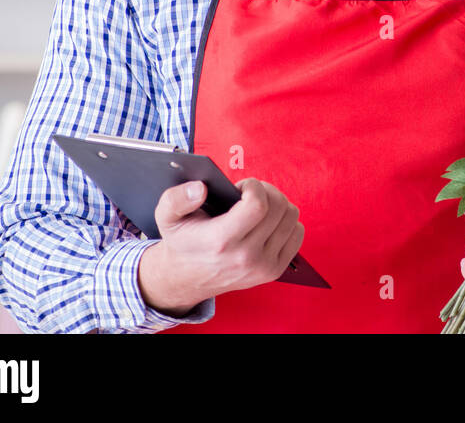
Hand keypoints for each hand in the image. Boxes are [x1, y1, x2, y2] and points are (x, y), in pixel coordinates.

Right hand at [138, 178, 303, 315]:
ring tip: (256, 206)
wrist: (188, 278)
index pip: (258, 205)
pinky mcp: (275, 271)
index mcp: (221, 242)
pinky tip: (266, 222)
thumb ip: (177, 198)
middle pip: (279, 207)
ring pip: (291, 216)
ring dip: (277, 204)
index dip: (254, 187)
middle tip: (249, 193)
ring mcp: (263, 266)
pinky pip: (297, 232)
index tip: (241, 187)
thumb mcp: (167, 217)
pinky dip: (286, 221)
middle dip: (266, 190)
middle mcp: (246, 257)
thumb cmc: (183, 241)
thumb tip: (200, 188)